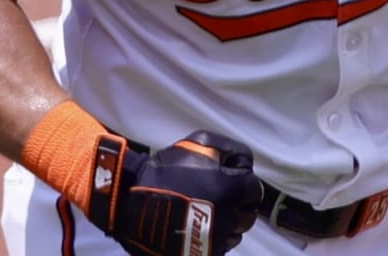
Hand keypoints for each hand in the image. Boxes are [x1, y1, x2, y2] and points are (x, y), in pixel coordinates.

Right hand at [88, 129, 263, 255]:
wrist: (132, 202)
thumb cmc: (167, 170)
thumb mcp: (199, 143)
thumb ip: (228, 148)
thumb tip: (243, 161)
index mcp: (234, 190)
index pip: (255, 188)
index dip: (240, 181)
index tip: (225, 177)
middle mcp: (232, 217)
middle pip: (248, 212)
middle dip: (237, 202)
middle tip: (217, 194)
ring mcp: (217, 240)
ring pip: (236, 232)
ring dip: (228, 221)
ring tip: (207, 212)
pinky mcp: (204, 254)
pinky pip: (220, 247)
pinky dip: (214, 238)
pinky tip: (198, 227)